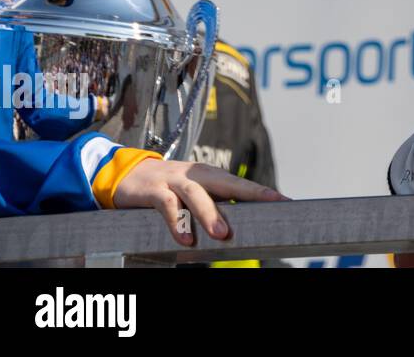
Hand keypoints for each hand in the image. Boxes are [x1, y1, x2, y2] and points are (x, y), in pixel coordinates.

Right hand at [114, 158, 286, 246]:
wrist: (126, 174)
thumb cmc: (169, 188)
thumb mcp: (194, 195)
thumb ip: (214, 207)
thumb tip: (239, 229)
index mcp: (211, 177)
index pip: (242, 185)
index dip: (264, 193)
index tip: (286, 201)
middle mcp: (197, 175)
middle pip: (228, 183)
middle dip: (251, 194)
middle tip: (272, 205)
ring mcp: (174, 180)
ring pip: (196, 194)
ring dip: (209, 214)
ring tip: (222, 234)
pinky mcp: (153, 190)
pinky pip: (167, 205)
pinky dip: (176, 221)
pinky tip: (185, 238)